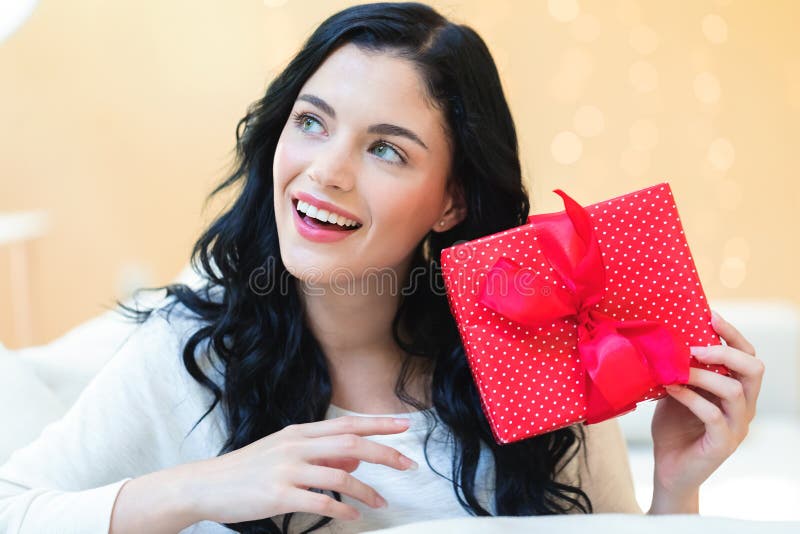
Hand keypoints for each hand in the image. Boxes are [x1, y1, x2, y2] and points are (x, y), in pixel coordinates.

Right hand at [184, 415, 416, 523]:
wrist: (207, 484)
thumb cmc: (248, 468)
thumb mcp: (285, 450)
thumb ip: (320, 451)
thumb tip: (356, 457)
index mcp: (300, 432)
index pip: (349, 424)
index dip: (379, 423)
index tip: (405, 425)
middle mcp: (297, 446)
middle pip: (353, 444)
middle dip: (385, 454)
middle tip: (408, 465)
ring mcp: (288, 470)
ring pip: (341, 475)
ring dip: (367, 491)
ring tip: (381, 503)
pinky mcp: (279, 495)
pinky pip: (321, 503)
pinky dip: (343, 510)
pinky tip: (354, 517)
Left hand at [649, 309, 763, 509]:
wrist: (669, 469)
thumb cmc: (674, 426)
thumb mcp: (678, 390)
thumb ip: (681, 369)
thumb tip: (665, 336)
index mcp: (737, 390)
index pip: (748, 355)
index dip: (732, 334)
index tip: (709, 314)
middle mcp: (744, 407)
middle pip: (754, 368)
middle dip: (726, 351)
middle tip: (694, 347)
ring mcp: (736, 426)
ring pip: (734, 390)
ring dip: (703, 374)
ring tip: (677, 368)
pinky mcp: (722, 444)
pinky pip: (712, 414)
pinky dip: (690, 397)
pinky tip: (671, 388)